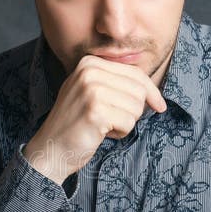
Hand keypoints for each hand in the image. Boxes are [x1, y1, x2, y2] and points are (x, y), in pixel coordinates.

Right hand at [24, 55, 166, 182]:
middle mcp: (89, 72)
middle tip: (110, 120)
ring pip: (136, 108)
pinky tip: (100, 133)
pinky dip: (120, 133)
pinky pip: (129, 123)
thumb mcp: (92, 92)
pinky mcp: (95, 111)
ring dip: (125, 123)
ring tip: (103, 126)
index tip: (160, 106)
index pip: (135, 73)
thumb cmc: (77, 123)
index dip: (151, 92)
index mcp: (89, 63)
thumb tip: (153, 91)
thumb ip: (117, 83)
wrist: (51, 148)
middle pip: (139, 90)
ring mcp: (91, 90)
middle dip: (132, 111)